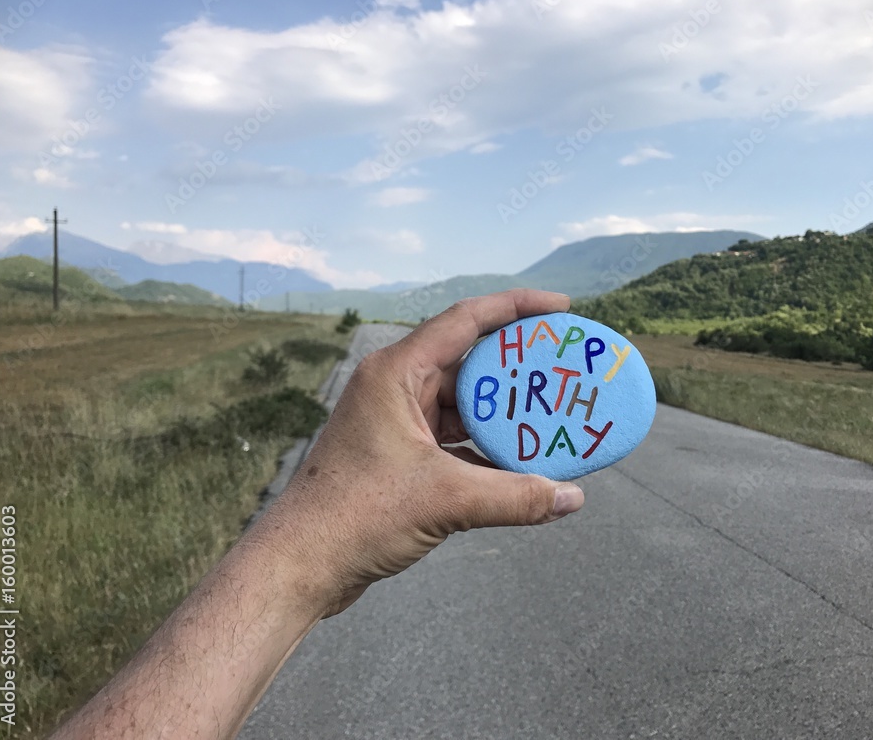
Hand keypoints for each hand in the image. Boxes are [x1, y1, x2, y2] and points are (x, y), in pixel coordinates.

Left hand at [255, 289, 585, 617]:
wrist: (300, 564)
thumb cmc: (354, 516)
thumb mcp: (446, 500)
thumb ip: (516, 497)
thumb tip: (572, 498)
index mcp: (396, 373)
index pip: (466, 320)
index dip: (517, 308)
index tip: (561, 308)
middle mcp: (393, 389)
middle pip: (469, 364)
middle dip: (518, 370)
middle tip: (565, 371)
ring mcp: (395, 423)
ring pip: (462, 406)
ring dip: (503, 416)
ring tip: (551, 419)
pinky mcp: (398, 456)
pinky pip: (452, 439)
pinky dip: (484, 449)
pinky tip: (519, 465)